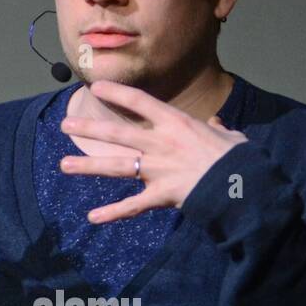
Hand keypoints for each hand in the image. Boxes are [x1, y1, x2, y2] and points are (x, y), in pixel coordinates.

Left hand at [58, 79, 247, 223]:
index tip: (97, 87)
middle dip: (89, 129)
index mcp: (175, 123)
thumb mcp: (229, 137)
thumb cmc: (238, 158)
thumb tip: (216, 125)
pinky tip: (93, 217)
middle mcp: (160, 143)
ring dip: (88, 165)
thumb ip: (217, 130)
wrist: (241, 183)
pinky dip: (113, 213)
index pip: (139, 101)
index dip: (116, 93)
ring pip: (116, 166)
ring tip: (64, 165)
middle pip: (117, 133)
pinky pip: (132, 206)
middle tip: (65, 125)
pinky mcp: (161, 195)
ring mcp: (157, 170)